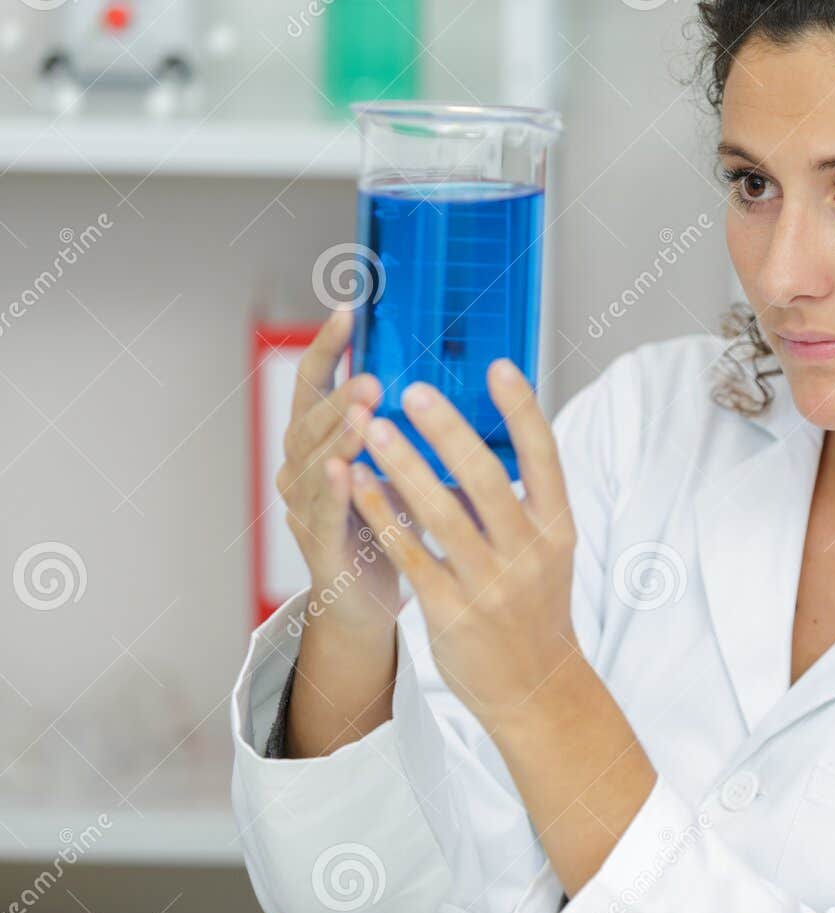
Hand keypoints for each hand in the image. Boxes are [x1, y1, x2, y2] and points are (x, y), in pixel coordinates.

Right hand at [276, 304, 408, 633]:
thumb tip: (455, 372)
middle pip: (309, 421)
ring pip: (313, 465)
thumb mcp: (400, 466)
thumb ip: (411, 426)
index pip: (315, 383)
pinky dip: (333, 491)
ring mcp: (304, 508)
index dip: (328, 347)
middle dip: (338, 397)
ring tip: (361, 413)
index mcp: (320, 442)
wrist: (367, 602)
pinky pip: (323, 514)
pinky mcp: (319, 548)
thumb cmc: (387, 527)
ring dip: (337, 437)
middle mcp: (301, 468)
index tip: (350, 310)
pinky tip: (345, 471)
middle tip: (371, 378)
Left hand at [347, 358, 581, 731]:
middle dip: (447, 430)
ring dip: (403, 465)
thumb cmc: (532, 605)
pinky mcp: (450, 610)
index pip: (544, 456)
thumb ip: (520, 500)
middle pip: (486, 478)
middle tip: (411, 390)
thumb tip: (478, 438)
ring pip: (441, 512)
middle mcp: (529, 551)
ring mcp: (490, 582)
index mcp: (557, 527)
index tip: (499, 366)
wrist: (533, 686)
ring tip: (372, 426)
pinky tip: (356, 483)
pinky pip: (409, 553)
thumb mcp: (545, 550)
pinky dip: (381, 514)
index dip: (523, 410)